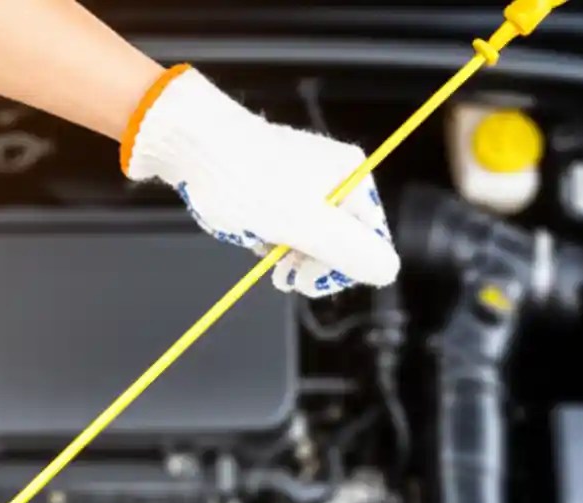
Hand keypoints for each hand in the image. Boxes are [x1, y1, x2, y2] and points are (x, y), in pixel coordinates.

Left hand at [121, 65, 399, 297]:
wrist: (193, 145)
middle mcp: (334, 175)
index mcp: (352, 178)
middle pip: (339, 239)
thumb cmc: (248, 182)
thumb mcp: (307, 225)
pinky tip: (249, 231)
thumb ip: (352, 251)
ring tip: (260, 243)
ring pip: (307, 234)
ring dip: (284, 250)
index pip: (369, 241)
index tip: (305, 277)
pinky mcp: (273, 183)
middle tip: (282, 271)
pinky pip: (282, 222)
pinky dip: (266, 234)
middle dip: (310, 261)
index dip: (339, 268)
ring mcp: (302, 178)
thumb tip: (389, 271)